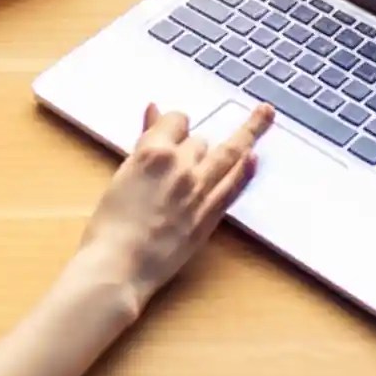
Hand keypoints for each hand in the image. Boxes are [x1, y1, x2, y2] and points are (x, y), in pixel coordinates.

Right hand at [78, 103, 274, 309]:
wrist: (118, 266)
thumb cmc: (109, 223)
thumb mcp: (123, 174)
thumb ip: (143, 141)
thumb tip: (154, 109)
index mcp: (153, 152)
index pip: (176, 120)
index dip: (173, 125)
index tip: (170, 132)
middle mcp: (181, 166)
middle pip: (198, 141)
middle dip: (193, 145)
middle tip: (182, 161)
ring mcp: (199, 190)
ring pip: (228, 153)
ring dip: (248, 131)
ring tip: (266, 112)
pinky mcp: (209, 216)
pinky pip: (234, 186)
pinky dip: (246, 170)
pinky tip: (256, 156)